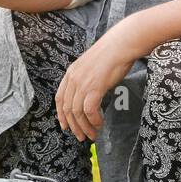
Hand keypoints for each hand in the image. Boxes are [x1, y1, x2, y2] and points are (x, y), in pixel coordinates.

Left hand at [56, 26, 141, 141]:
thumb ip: (86, 80)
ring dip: (85, 126)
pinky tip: (100, 123)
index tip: (66, 126)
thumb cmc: (111, 54)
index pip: (60, 98)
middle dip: (74, 126)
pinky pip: (89, 110)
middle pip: (68, 108)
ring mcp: (83, 83)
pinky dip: (94, 120)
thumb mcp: (91, 67)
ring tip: (92, 135)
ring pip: (78, 112)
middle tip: (81, 137)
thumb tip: (89, 96)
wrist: (121, 45)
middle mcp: (73, 79)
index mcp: (71, 73)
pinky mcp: (94, 87)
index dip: (61, 114)